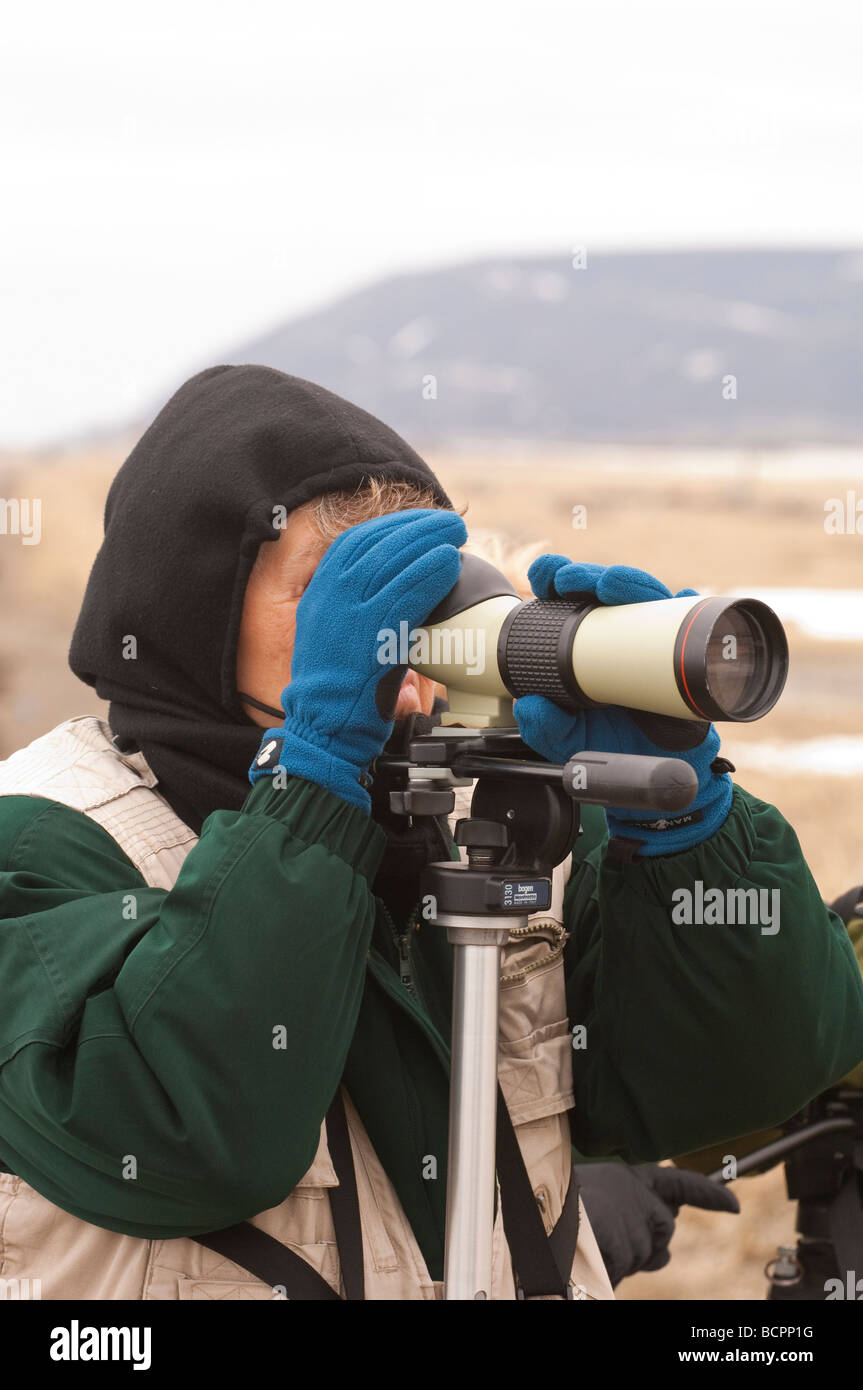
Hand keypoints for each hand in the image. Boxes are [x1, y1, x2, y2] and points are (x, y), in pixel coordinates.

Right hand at [249, 508, 466, 809]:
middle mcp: (329, 598)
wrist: (321, 732)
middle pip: (377, 543)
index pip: (356, 542)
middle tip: (449, 522)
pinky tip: (448, 563)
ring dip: (429, 541)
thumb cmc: (339, 696)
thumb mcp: (338, 641)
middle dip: (418, 526)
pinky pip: (404, 594)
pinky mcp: (369, 636)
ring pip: (392, 561)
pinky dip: (429, 574)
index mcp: (320, 596)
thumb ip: (363, 614)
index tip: (421, 522)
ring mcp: (347, 615)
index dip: (393, 526)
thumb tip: (405, 592)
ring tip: (456, 534)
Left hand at [513, 556, 732, 854]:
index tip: (544, 574)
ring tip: (611, 585)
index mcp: (590, 645)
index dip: (558, 579)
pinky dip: (689, 605)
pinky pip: (697, 620)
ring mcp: (661, 642)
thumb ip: (547, 729)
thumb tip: (528, 705)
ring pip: (649, 597)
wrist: (664, 780)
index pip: (572, 601)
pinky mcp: (695, 655)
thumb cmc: (617, 749)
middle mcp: (625, 636)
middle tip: (570, 580)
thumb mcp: (572, 744)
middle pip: (610, 591)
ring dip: (631, 583)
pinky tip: (681, 597)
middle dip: (589, 576)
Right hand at [576, 1161, 738, 1287]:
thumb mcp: (607, 1208)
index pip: (678, 1182)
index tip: (735, 1206)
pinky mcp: (621, 1236)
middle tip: (610, 1237)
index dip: (708, 1194)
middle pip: (663, 1229)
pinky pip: (626, 1266)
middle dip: (647, 1243)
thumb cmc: (562, 1208)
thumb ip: (637, 1221)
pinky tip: (588, 1250)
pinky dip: (609, 1267)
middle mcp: (635, 1189)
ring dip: (622, 1257)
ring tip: (589, 1239)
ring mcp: (630, 1213)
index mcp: (629, 1176)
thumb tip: (665, 1252)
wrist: (534, 1210)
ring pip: (644, 1253)